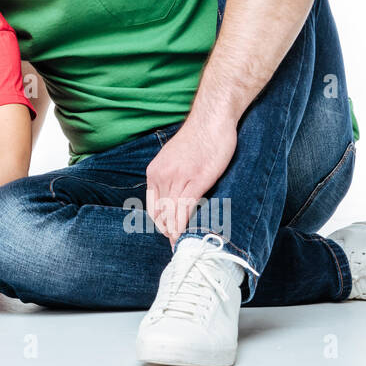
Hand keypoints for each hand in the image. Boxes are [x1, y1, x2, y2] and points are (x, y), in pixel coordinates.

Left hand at [144, 116, 237, 242]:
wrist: (211, 120)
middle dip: (167, 231)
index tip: (167, 234)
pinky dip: (183, 223)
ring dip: (175, 232)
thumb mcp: (175, 159)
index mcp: (155, 172)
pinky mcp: (197, 180)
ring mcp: (179, 178)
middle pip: (161, 212)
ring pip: (172, 212)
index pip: (153, 205)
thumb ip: (171, 176)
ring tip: (180, 245)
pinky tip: (185, 234)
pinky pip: (186, 207)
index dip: (160, 223)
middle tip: (175, 245)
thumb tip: (173, 196)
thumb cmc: (198, 139)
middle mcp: (162, 176)